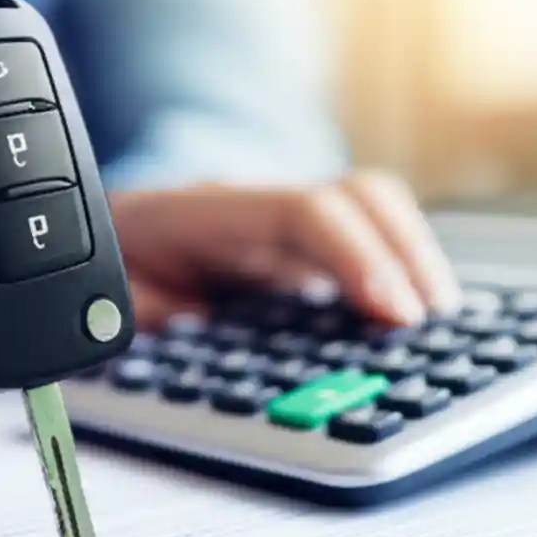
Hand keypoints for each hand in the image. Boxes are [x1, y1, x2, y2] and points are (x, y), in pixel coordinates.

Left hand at [110, 175, 461, 327]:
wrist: (96, 244)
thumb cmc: (105, 274)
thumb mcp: (104, 299)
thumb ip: (137, 320)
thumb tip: (169, 339)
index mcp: (202, 214)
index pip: (300, 213)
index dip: (355, 257)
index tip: (392, 313)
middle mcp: (254, 211)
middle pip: (356, 198)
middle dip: (407, 254)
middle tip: (431, 322)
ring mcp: (281, 229)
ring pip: (372, 214)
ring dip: (415, 261)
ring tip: (440, 322)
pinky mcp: (298, 254)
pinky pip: (366, 246)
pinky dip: (400, 275)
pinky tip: (417, 317)